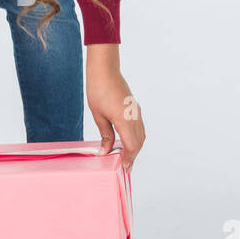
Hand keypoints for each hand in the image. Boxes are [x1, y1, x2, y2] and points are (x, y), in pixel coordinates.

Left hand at [86, 44, 145, 170]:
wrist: (105, 70)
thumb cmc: (99, 89)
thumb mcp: (98, 115)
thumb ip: (105, 135)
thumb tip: (105, 151)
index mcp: (125, 120)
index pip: (131, 146)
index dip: (128, 159)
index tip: (123, 168)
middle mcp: (135, 117)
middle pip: (139, 142)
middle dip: (133, 156)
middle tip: (124, 167)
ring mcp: (136, 112)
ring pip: (141, 135)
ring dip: (135, 147)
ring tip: (125, 157)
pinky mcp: (135, 108)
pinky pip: (139, 127)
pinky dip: (135, 137)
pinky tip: (125, 141)